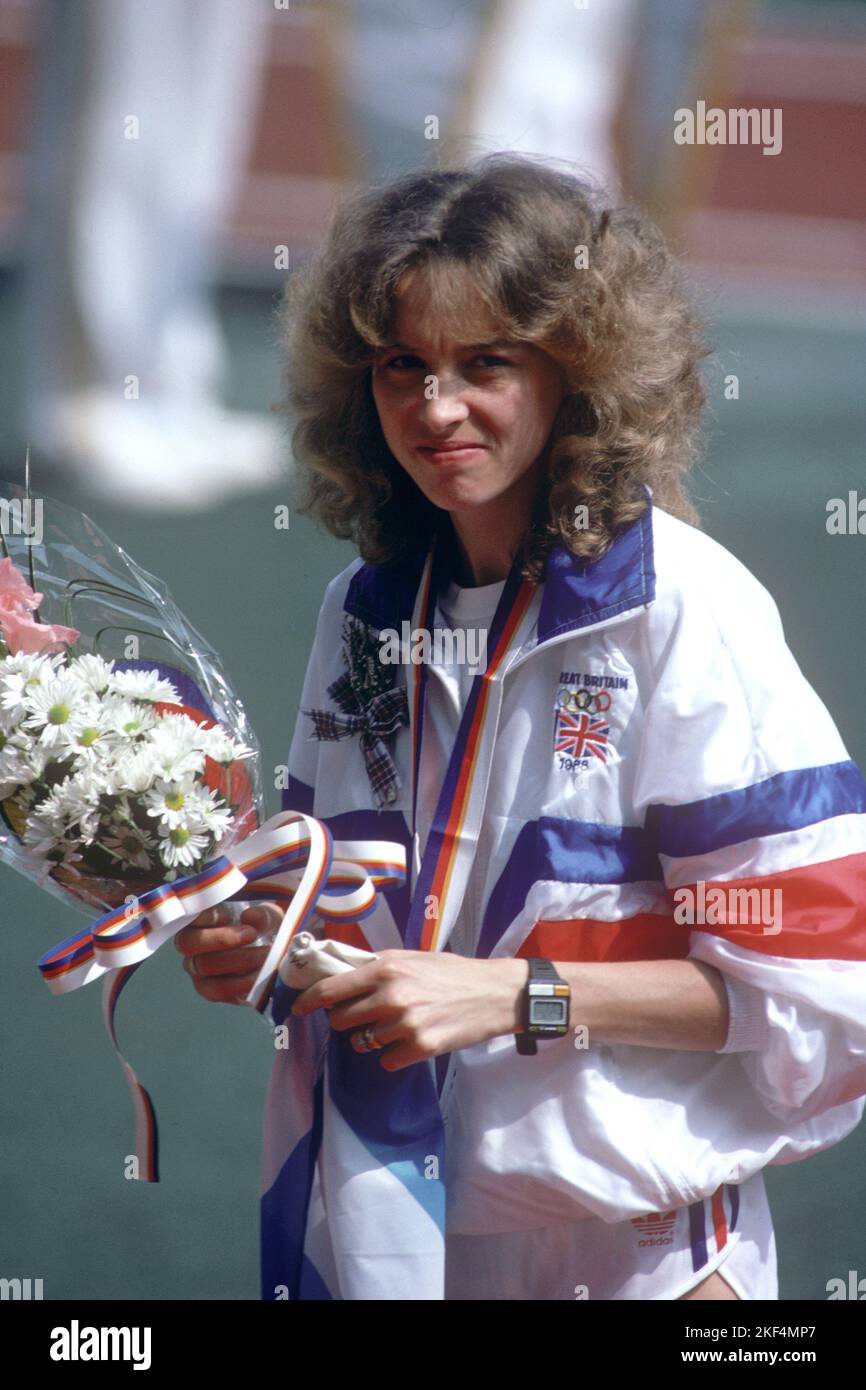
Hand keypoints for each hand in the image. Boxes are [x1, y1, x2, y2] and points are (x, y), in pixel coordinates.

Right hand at [174, 902, 282, 1003]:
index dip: (206, 915)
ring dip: (238, 960)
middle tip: (252, 934)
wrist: (268, 957)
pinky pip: (218, 989)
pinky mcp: (208, 989)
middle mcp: (191, 943)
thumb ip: (261, 915)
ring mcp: (196, 968)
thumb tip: (250, 916)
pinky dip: (241, 983)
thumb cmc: (261, 930)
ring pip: (204, 966)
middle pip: (188, 942)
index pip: (190, 915)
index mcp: (199, 919)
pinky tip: (260, 975)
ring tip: (265, 955)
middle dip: (222, 938)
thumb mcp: (268, 918)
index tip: (229, 915)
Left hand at [291, 949, 526, 1070]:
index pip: (331, 989)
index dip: (308, 1002)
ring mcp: (405, 1023)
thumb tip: (340, 974)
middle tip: (366, 1016)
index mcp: (386, 968)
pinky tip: (412, 1040)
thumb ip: (377, 966)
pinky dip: (394, 1054)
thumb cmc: (452, 973)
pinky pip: (386, 1060)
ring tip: (399, 1024)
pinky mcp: (420, 1047)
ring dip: (373, 1038)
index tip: (297, 1009)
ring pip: (363, 1042)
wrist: (494, 994)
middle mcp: (391, 995)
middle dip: (347, 1021)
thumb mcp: (412, 958)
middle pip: (341, 1020)